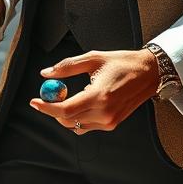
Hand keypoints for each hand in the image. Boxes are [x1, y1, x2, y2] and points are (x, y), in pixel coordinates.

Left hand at [29, 48, 159, 133]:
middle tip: (50, 94)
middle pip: (67, 120)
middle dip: (53, 109)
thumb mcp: (92, 58)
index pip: (65, 110)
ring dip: (65, 113)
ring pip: (75, 125)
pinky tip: (83, 100)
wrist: (147, 73)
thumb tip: (46, 73)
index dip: (46, 107)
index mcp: (99, 96)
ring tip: (71, 94)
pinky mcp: (112, 124)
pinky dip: (78, 116)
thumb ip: (67, 67)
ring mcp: (109, 121)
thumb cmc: (121, 63)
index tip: (34, 101)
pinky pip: (86, 126)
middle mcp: (104, 113)